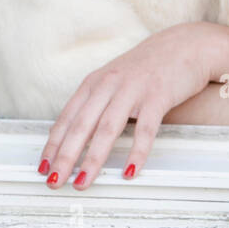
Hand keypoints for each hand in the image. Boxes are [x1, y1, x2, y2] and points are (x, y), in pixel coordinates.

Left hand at [38, 22, 219, 189]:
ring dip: (92, 159)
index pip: (67, 118)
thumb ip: (98, 103)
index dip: (53, 145)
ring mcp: (133, 90)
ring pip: (107, 129)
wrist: (185, 46)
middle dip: (65, 157)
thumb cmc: (149, 68)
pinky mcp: (157, 96)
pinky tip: (130, 171)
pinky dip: (136, 152)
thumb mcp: (115, 80)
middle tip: (54, 182)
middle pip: (81, 126)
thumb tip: (78, 137)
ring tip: (83, 181)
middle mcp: (109, 84)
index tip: (42, 167)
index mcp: (95, 83)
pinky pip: (144, 129)